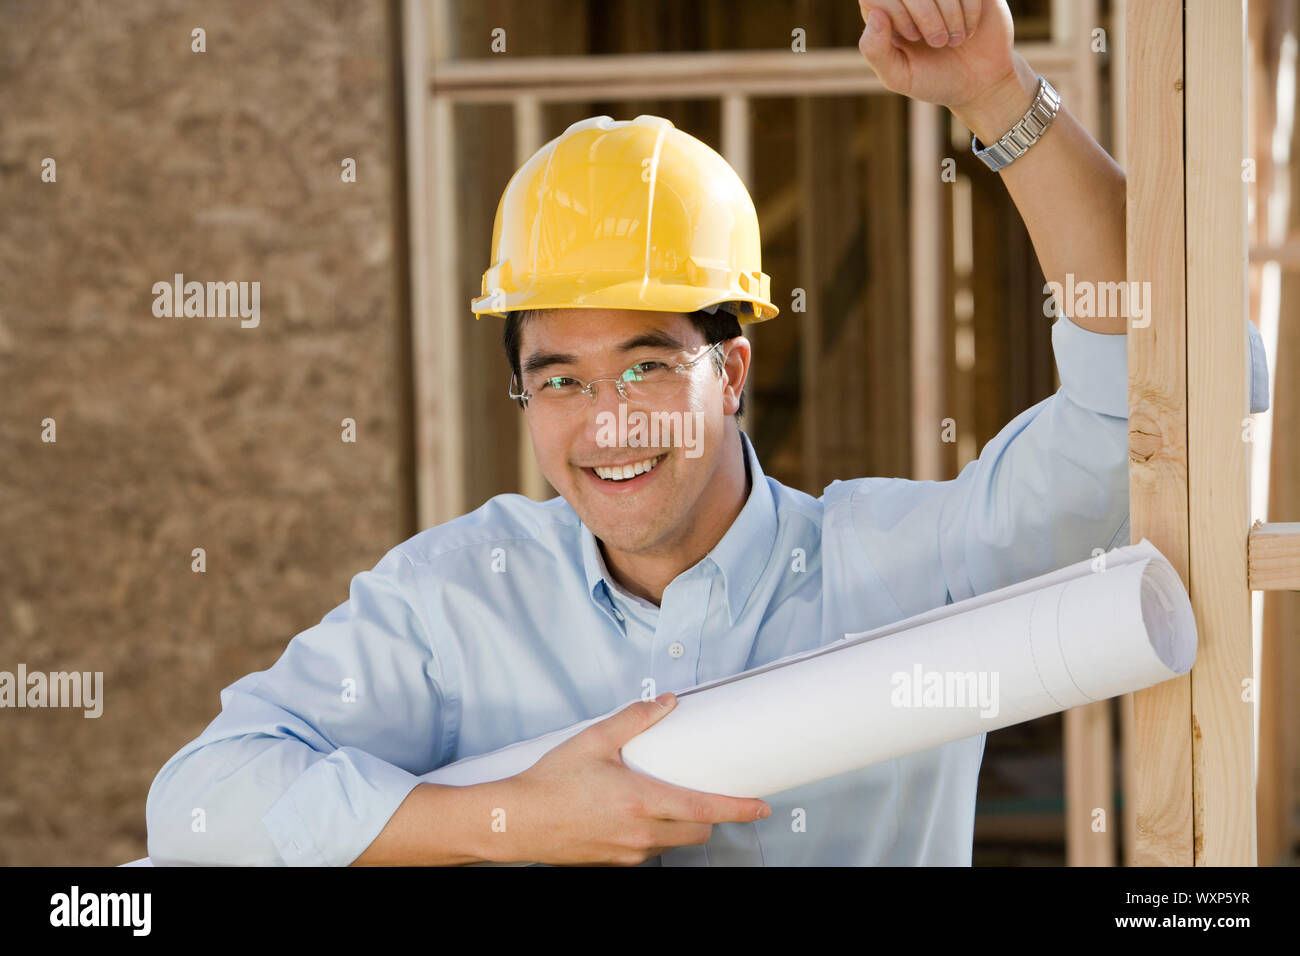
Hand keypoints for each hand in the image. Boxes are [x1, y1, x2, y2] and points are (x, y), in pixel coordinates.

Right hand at [494, 693, 771, 865]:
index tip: (761, 806)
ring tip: (659, 801)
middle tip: (701, 793)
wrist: (515, 823)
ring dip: (679, 826)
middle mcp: (640, 833)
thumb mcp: (592, 741)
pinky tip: (631, 817)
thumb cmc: (550, 783)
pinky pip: (648, 851)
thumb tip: (666, 702)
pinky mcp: (614, 864)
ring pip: (673, 843)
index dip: (738, 808)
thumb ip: (634, 719)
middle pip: (697, 831)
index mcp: (641, 801)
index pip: (704, 809)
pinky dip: (652, 835)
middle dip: (708, 816)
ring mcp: (628, 853)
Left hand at [857, 0, 1017, 112]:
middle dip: (926, 14)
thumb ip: (875, 51)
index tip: (913, 37)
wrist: (980, 83)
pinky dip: (970, 9)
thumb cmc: (934, 79)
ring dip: (950, 14)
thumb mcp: (900, 76)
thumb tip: (875, 14)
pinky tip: (970, 29)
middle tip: (938, 42)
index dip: (897, 12)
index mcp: (885, 13)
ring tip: (955, 40)